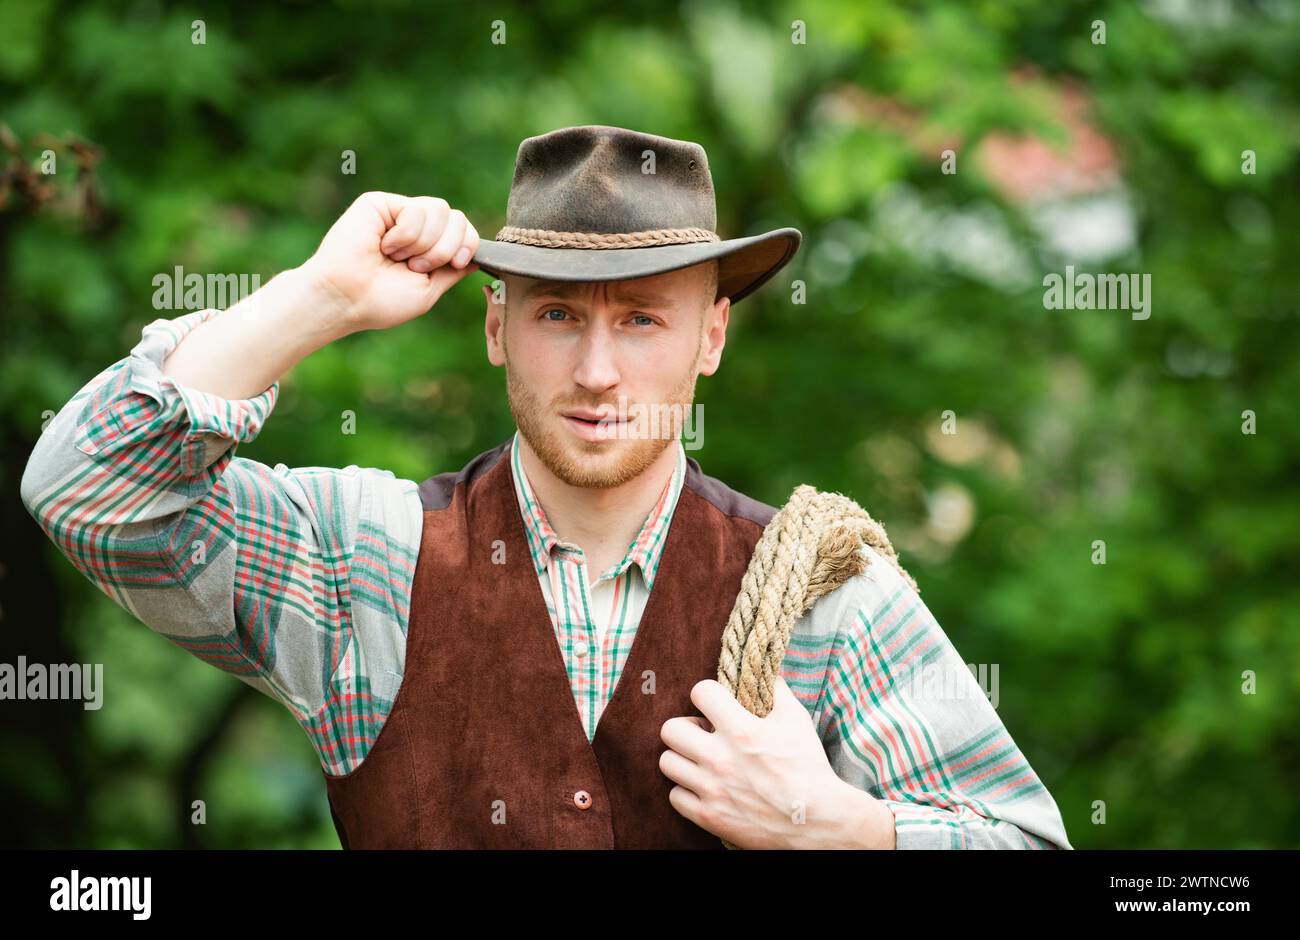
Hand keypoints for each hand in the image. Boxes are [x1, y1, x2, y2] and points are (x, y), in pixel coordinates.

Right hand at [301, 191, 480, 331]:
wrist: (347, 298)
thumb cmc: (382, 301)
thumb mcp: (430, 290)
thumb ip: (454, 270)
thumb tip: (479, 255)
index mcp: (429, 249)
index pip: (465, 232)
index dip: (469, 245)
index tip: (456, 263)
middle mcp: (416, 228)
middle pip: (458, 218)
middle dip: (445, 247)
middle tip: (416, 267)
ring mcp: (400, 213)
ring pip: (441, 210)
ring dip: (425, 243)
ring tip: (399, 258)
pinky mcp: (382, 203)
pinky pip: (416, 209)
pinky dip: (405, 235)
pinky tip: (384, 245)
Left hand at [659, 676, 894, 848]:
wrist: (816, 822)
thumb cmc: (809, 767)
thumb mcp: (797, 720)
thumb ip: (777, 690)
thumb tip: (766, 668)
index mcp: (741, 730)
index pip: (699, 692)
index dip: (708, 694)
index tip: (716, 704)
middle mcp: (719, 758)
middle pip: (670, 729)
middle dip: (686, 727)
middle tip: (703, 734)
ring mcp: (711, 789)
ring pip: (667, 762)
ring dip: (683, 758)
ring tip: (701, 760)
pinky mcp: (709, 817)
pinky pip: (674, 796)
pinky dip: (686, 791)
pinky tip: (704, 787)